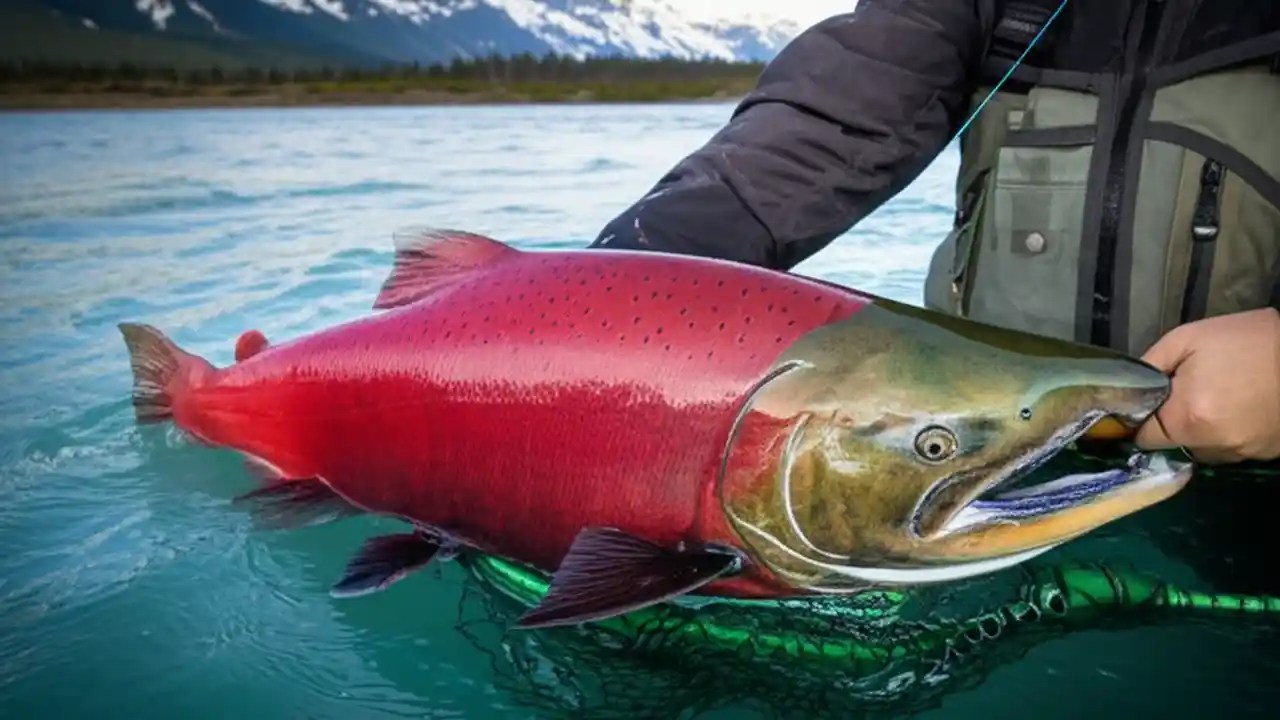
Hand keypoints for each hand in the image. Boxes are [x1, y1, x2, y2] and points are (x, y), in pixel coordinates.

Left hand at [1134, 308, 1279, 463]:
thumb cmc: (1248, 341)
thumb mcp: (1188, 339)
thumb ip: (1151, 365)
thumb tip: (1132, 388)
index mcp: (1188, 419)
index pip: (1145, 437)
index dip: (1141, 420)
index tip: (1148, 403)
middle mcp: (1214, 445)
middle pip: (1175, 444)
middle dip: (1174, 421)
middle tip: (1188, 392)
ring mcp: (1243, 453)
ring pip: (1205, 449)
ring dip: (1202, 430)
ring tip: (1218, 398)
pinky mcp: (1265, 454)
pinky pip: (1233, 448)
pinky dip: (1229, 432)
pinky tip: (1240, 408)